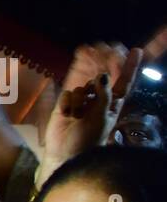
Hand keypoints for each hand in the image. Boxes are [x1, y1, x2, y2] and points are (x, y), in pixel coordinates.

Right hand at [39, 47, 142, 178]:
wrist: (66, 153)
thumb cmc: (88, 138)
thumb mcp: (102, 117)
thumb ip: (103, 95)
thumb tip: (102, 76)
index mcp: (113, 103)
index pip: (124, 81)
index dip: (130, 66)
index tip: (136, 50)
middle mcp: (98, 99)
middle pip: (101, 75)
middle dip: (100, 63)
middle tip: (99, 49)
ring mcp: (82, 100)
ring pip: (81, 85)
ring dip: (79, 97)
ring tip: (76, 115)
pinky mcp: (65, 103)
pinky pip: (67, 93)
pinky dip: (66, 103)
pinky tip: (66, 114)